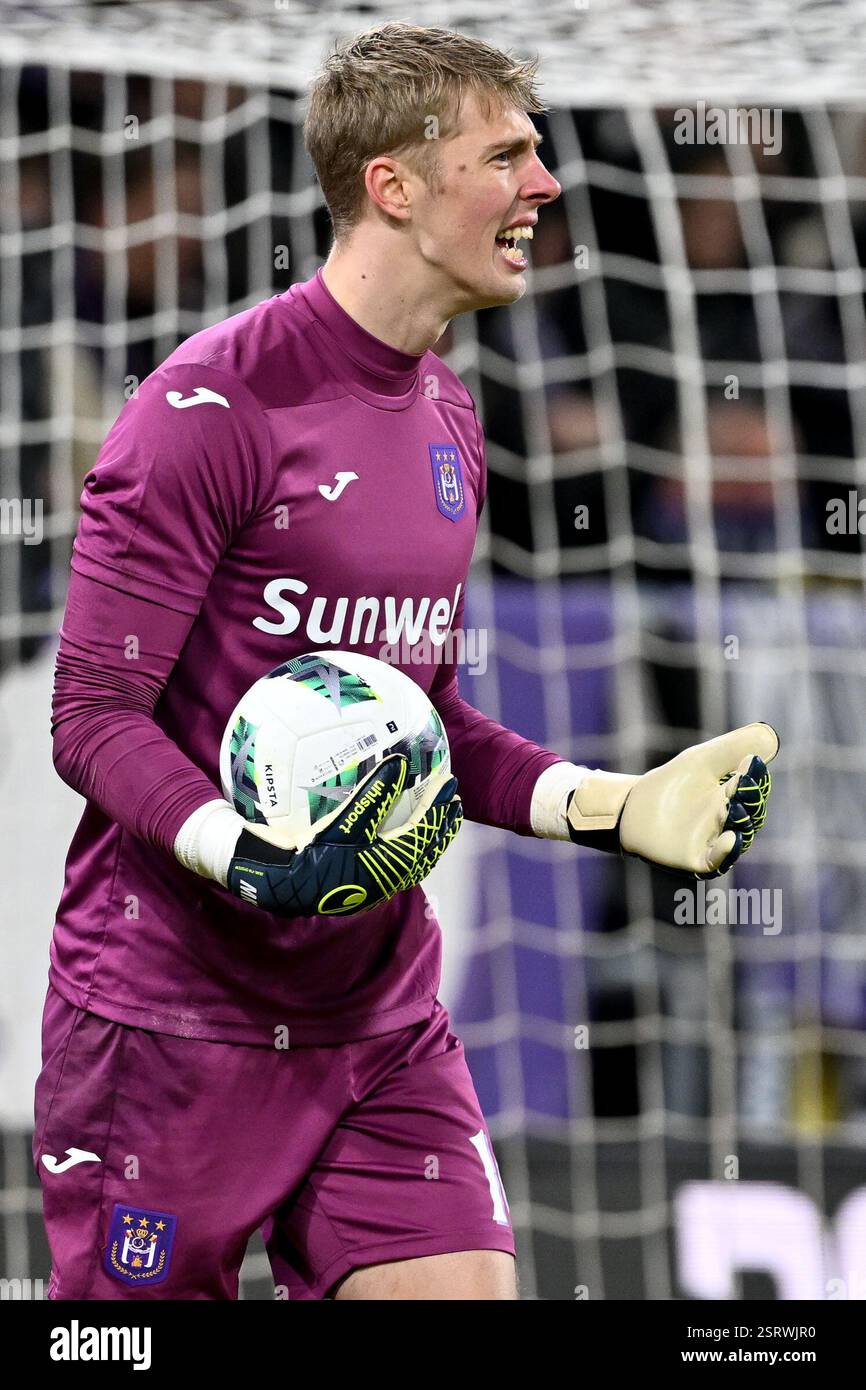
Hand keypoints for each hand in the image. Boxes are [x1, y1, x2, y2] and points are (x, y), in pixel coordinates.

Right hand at [226, 754, 461, 915]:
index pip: (423, 833)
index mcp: (387, 867)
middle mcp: (387, 880)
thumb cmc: (304, 855)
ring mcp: (375, 884)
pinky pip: (397, 862)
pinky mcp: (363, 883)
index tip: (449, 783)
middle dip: (443, 824)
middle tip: (455, 799)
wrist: (275, 886)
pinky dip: (409, 842)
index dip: (438, 807)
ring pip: (414, 859)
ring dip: (429, 835)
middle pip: (426, 850)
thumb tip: (400, 762)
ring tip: (438, 813)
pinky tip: (400, 827)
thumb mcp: (340, 823)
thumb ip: (373, 794)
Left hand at [566, 722, 777, 878]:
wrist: (633, 808)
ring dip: (741, 822)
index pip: (754, 788)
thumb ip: (731, 748)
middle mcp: (731, 822)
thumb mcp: (701, 761)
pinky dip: (727, 852)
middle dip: (750, 799)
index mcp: (734, 797)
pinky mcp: (699, 861)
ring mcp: (716, 843)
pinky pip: (719, 861)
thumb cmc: (671, 783)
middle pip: (751, 813)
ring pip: (740, 836)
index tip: (750, 761)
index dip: (754, 777)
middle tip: (743, 783)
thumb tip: (770, 736)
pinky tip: (731, 838)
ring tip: (736, 806)